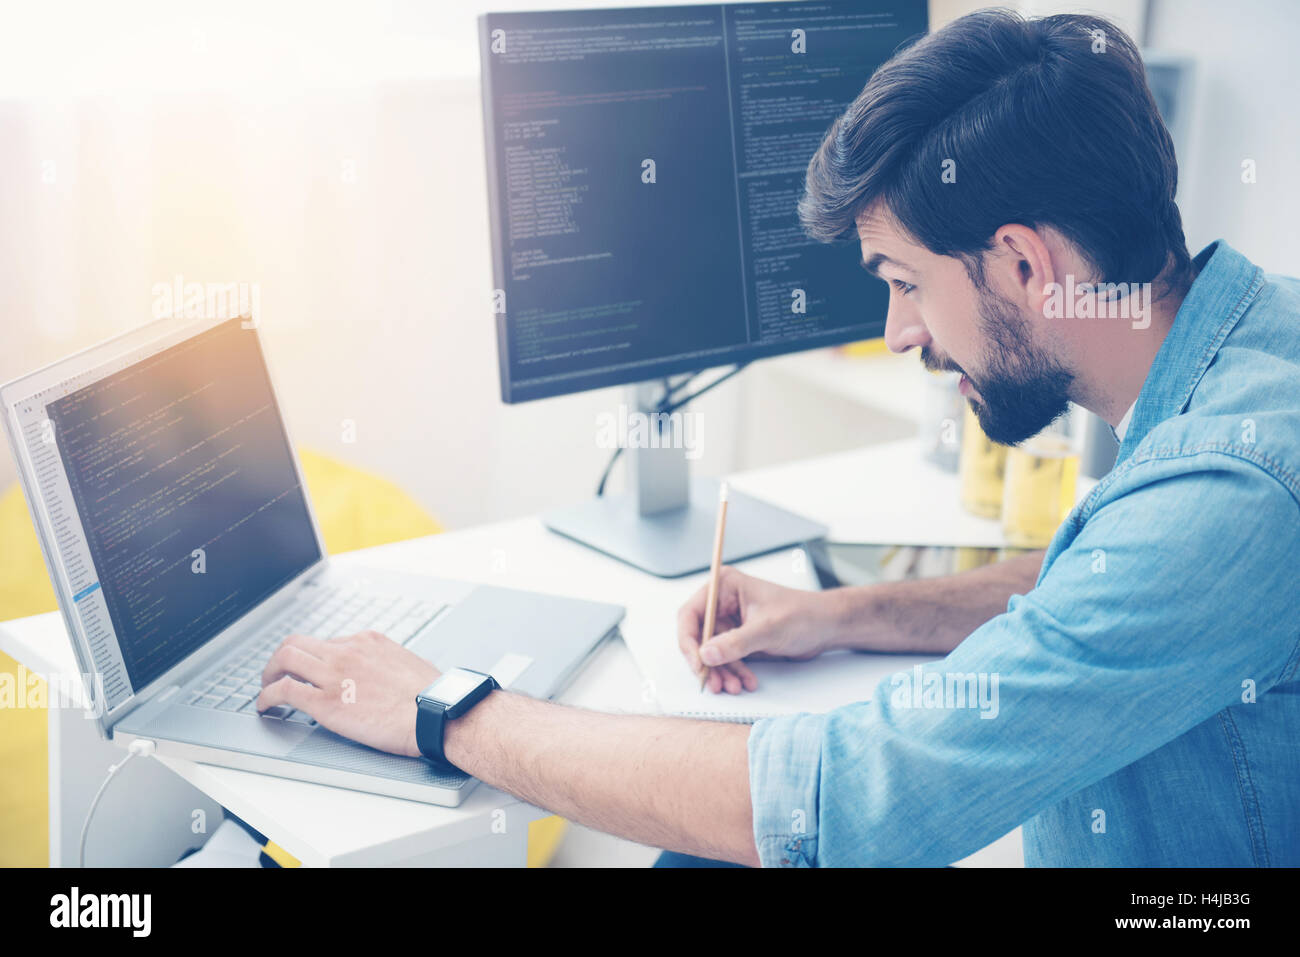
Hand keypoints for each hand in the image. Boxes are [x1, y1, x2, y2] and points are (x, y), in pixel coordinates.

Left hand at [256, 630, 438, 756]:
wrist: (435, 714)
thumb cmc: (430, 696)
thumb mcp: (407, 664)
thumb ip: (385, 664)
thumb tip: (382, 674)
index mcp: (368, 641)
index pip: (328, 642)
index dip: (314, 659)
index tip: (311, 671)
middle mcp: (347, 651)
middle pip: (298, 642)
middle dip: (281, 658)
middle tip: (276, 673)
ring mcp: (334, 675)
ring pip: (285, 659)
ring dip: (268, 673)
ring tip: (265, 687)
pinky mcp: (325, 702)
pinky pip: (284, 691)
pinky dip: (267, 696)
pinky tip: (265, 706)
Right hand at [677, 566, 840, 693]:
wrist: (826, 627)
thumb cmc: (803, 614)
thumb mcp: (767, 628)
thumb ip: (735, 642)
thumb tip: (705, 654)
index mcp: (724, 587)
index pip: (691, 614)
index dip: (689, 641)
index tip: (697, 663)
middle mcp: (722, 603)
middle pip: (698, 637)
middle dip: (707, 663)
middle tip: (715, 683)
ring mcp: (730, 622)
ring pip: (711, 653)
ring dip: (722, 672)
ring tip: (734, 686)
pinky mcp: (739, 639)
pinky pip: (726, 660)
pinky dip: (733, 673)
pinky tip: (745, 682)